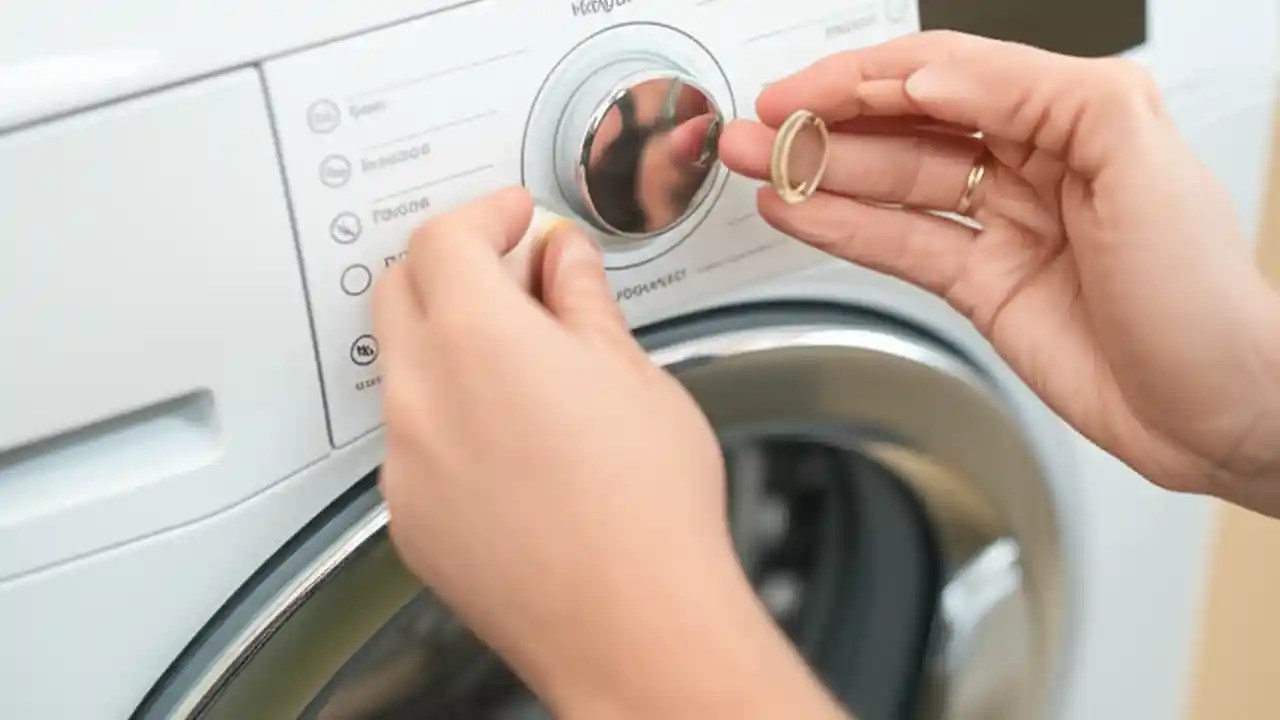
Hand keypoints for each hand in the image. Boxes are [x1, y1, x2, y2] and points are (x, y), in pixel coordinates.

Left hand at [372, 188, 844, 718]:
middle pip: (401, 290)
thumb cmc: (645, 511)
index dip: (483, 213)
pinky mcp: (409, 517)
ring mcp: (405, 461)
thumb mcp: (631, 373)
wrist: (634, 624)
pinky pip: (410, 440)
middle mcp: (422, 393)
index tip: (512, 217)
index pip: (444, 238)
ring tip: (524, 370)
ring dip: (447, 346)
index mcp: (477, 337)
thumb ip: (582, 301)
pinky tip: (510, 443)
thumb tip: (564, 263)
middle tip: (511, 274)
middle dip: (450, 267)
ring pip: (403, 369)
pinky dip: (445, 418)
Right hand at [720, 31, 1279, 513]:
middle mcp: (1035, 162)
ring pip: (894, 185)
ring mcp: (1004, 226)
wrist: (1222, 408)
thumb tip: (931, 75)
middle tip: (760, 129)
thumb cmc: (1205, 293)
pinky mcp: (984, 284)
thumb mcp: (1137, 151)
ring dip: (821, 174)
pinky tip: (801, 214)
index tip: (803, 90)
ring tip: (760, 167)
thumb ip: (1032, 93)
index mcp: (1075, 112)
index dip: (864, 79)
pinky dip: (845, 228)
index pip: (947, 73)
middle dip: (826, 124)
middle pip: (907, 127)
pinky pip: (901, 244)